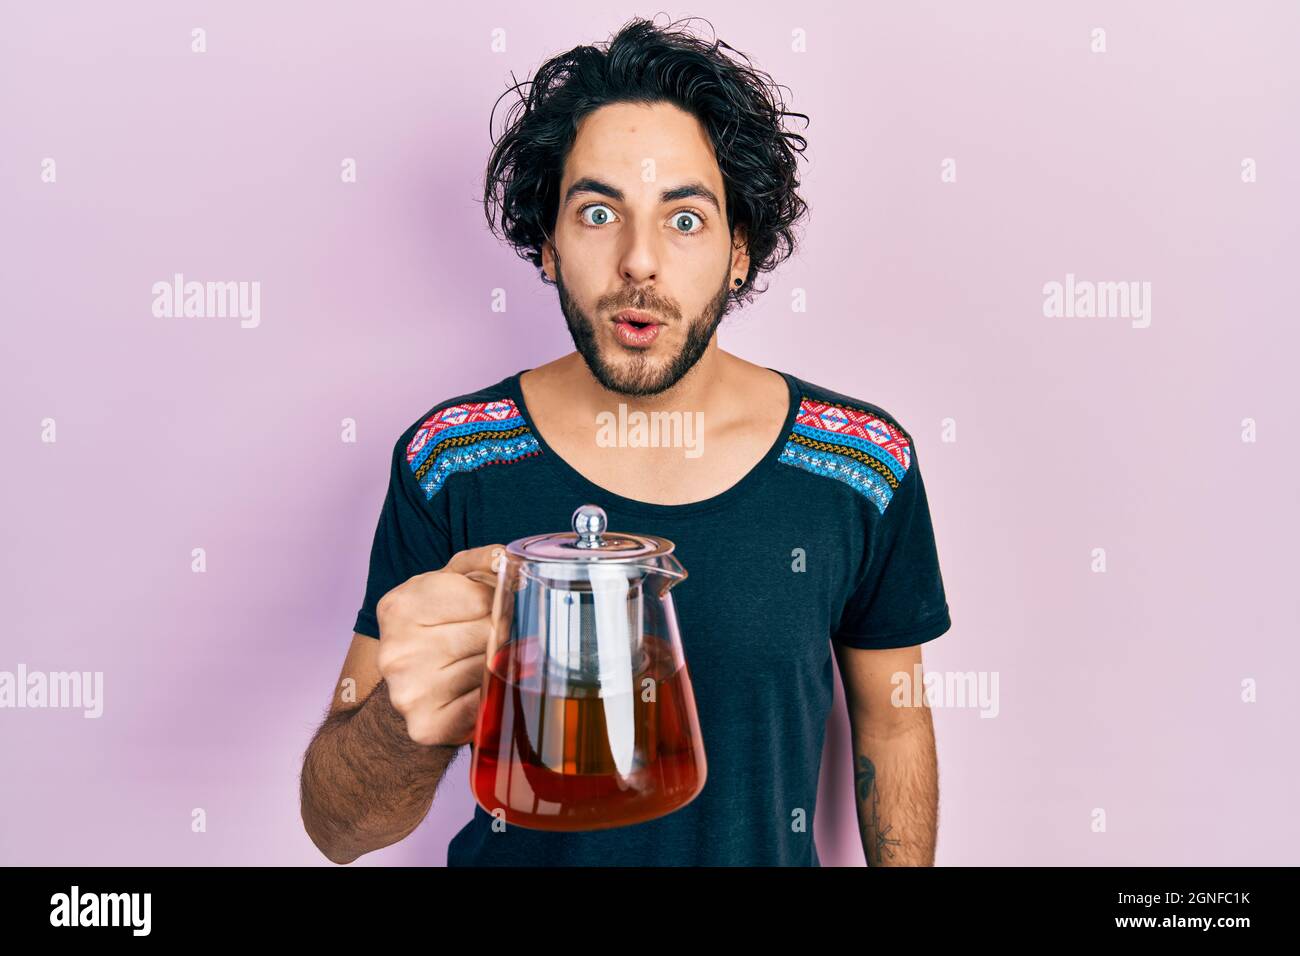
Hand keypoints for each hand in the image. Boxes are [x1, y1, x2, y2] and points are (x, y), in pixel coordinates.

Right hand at [375, 544, 504, 746]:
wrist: (410, 688)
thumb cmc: (436, 628)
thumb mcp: (453, 583)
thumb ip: (483, 560)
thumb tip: (509, 557)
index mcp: (399, 606)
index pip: (482, 598)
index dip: (495, 603)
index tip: (486, 611)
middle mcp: (396, 650)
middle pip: (488, 632)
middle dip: (500, 633)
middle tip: (489, 639)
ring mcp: (408, 691)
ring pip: (489, 666)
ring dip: (497, 664)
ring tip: (479, 662)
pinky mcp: (426, 725)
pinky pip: (484, 702)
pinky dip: (491, 695)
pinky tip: (478, 689)